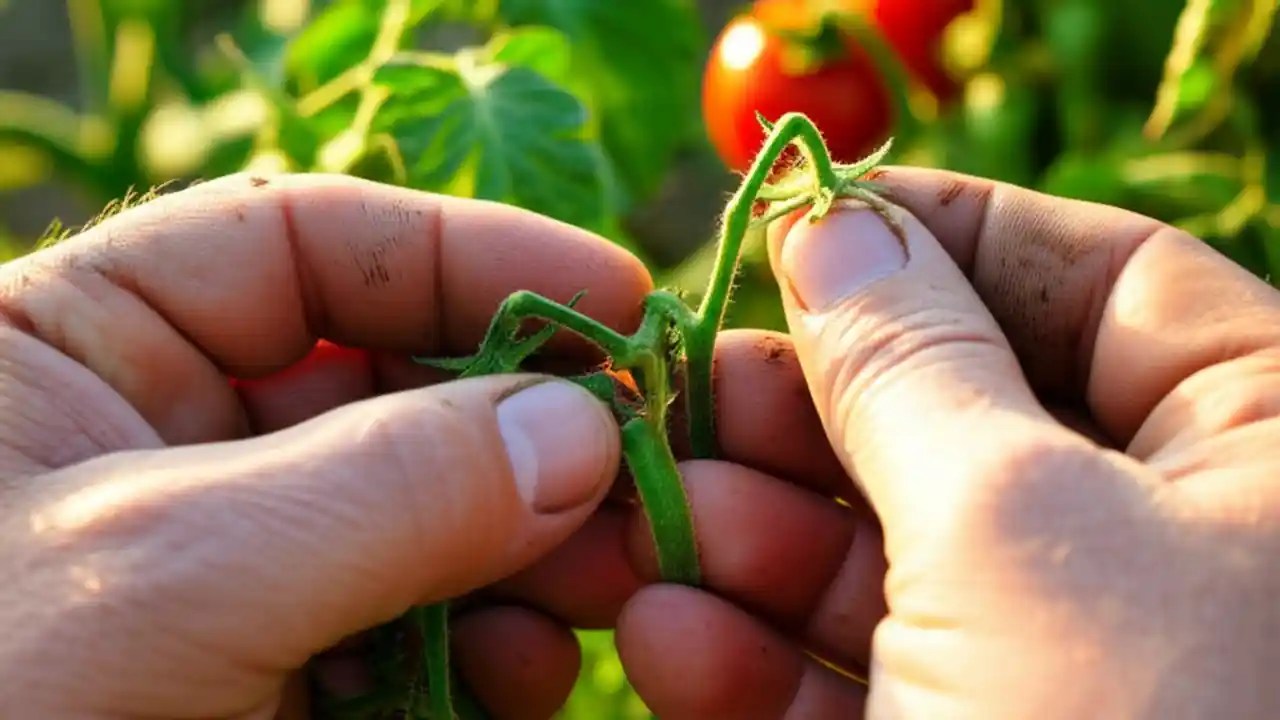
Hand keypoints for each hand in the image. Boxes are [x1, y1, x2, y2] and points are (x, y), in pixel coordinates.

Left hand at [0, 173, 653, 718]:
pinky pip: (418, 628)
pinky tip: (522, 677)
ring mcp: (239, 566)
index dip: (472, 253)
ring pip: (428, 511)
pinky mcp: (281, 674)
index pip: (305, 244)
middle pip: (397, 380)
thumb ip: (383, 487)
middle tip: (641, 476)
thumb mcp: (162, 576)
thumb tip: (582, 430)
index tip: (615, 297)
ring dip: (531, 545)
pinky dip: (490, 648)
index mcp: (87, 348)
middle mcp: (172, 442)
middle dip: (528, 427)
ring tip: (601, 590)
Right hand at [608, 168, 1279, 718]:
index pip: (1101, 281)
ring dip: (745, 535)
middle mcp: (1175, 555)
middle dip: (803, 406)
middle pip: (960, 418)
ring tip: (639, 510)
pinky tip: (666, 637)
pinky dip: (749, 658)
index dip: (943, 234)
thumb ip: (910, 361)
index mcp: (1267, 454)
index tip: (798, 215)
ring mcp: (1064, 667)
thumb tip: (832, 224)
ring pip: (882, 555)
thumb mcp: (1014, 527)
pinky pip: (853, 680)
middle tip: (675, 380)